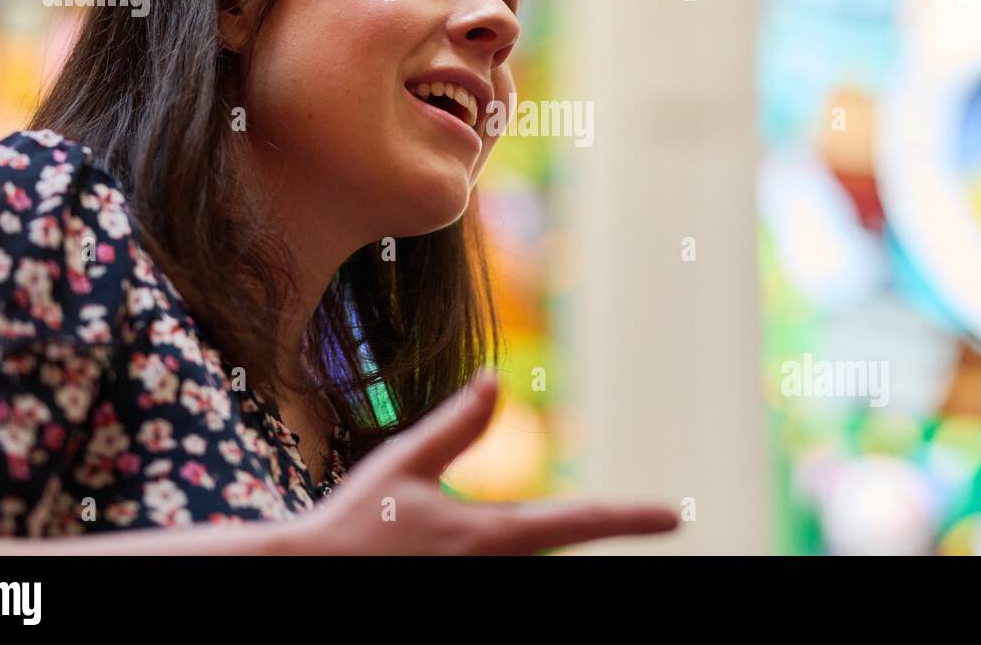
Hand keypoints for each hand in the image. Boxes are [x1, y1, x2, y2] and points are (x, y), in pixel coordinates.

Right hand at [279, 371, 678, 554]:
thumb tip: (495, 379)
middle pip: (550, 548)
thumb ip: (457, 426)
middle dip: (548, 530)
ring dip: (503, 547)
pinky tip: (434, 551)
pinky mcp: (458, 601)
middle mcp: (496, 573)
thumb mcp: (404, 464)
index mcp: (491, 534)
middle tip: (497, 514)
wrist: (306, 580)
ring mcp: (480, 592)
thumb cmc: (353, 523)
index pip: (579, 520)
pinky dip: (487, 560)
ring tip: (433, 533)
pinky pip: (496, 580)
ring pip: (522, 565)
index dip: (632, 515)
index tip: (675, 515)